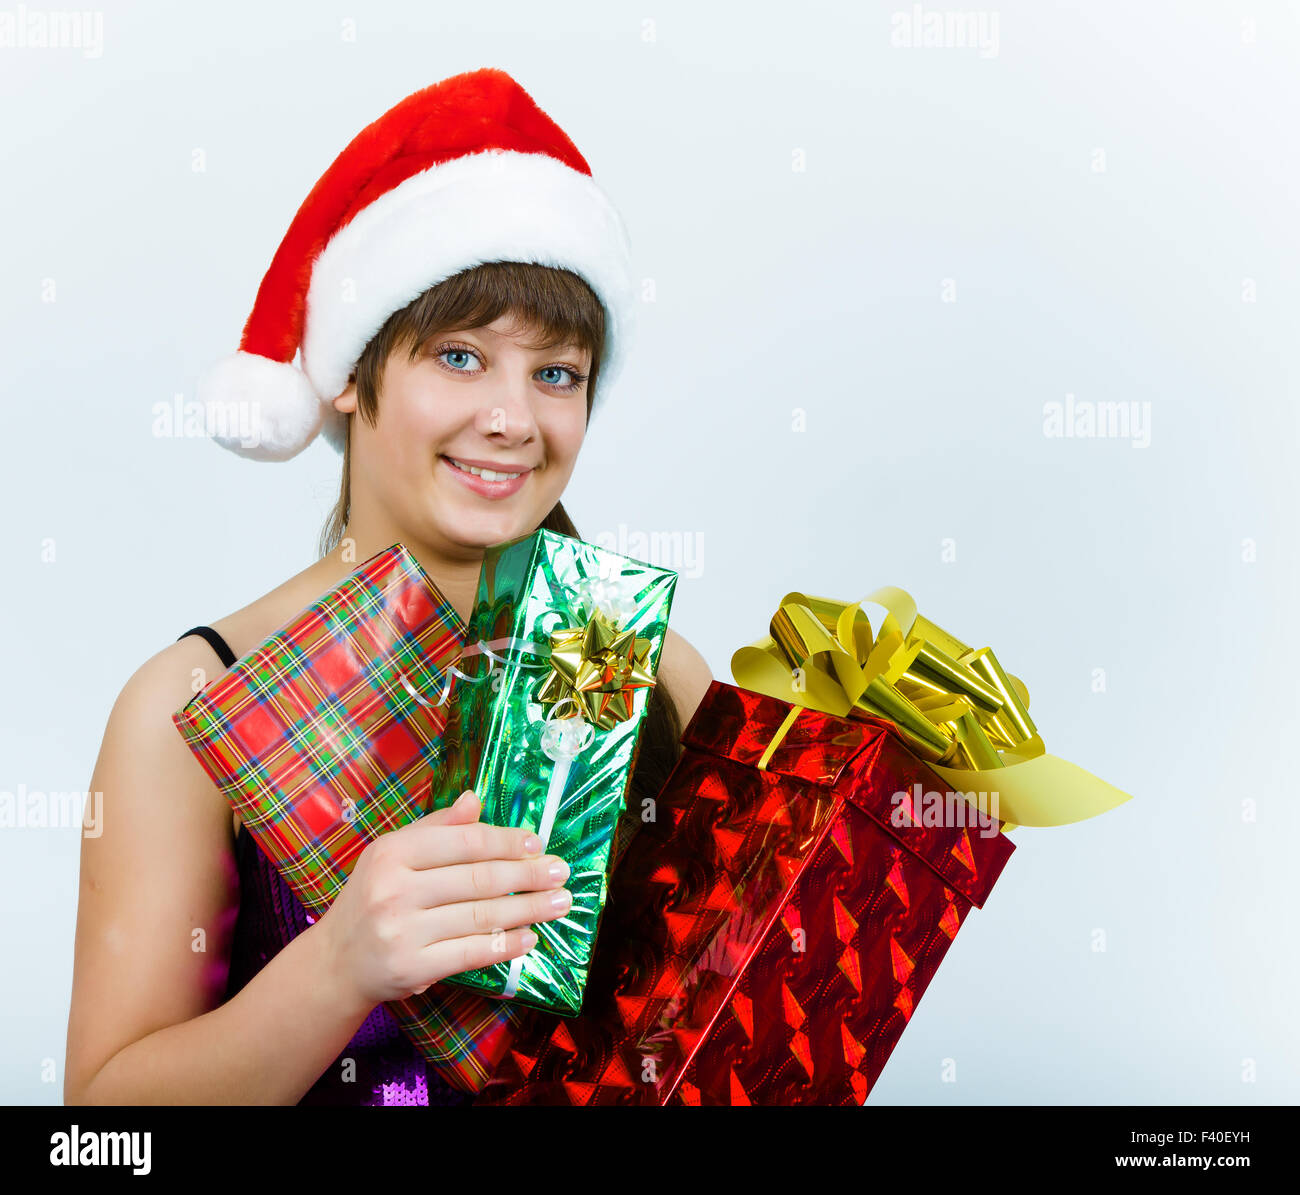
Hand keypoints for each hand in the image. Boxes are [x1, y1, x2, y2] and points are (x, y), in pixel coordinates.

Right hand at [314, 790, 569, 1007]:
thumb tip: (475, 799)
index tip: (537, 844)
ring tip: (559, 903)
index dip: (505, 842)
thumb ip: (437, 828)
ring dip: (528, 909)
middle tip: (562, 872)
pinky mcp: (412, 968)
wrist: (336, 961)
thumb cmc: (373, 898)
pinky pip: (470, 953)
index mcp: (393, 853)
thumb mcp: (393, 855)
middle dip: (528, 875)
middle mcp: (395, 890)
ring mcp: (402, 931)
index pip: (463, 842)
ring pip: (480, 916)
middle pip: (478, 879)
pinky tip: (530, 937)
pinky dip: (505, 945)